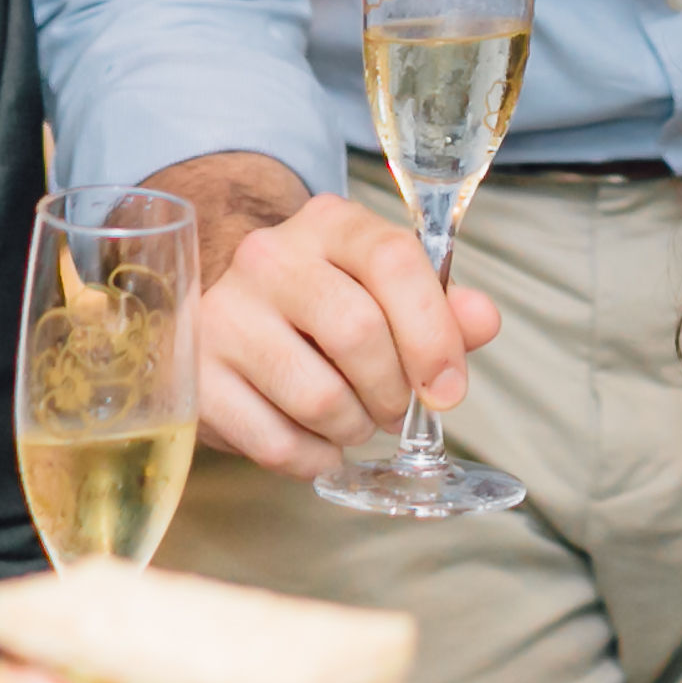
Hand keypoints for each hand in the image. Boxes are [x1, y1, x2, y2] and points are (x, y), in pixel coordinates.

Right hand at [150, 159, 500, 479]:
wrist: (232, 320)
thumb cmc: (325, 308)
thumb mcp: (385, 294)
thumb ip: (442, 307)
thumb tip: (482, 321)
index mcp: (328, 224)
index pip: (392, 259)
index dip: (432, 332)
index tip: (448, 388)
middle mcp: (269, 258)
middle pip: (357, 332)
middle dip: (394, 392)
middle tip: (396, 411)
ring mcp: (224, 315)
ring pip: (319, 397)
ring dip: (355, 429)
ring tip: (354, 421)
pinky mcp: (199, 379)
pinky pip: (277, 443)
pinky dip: (314, 458)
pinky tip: (317, 442)